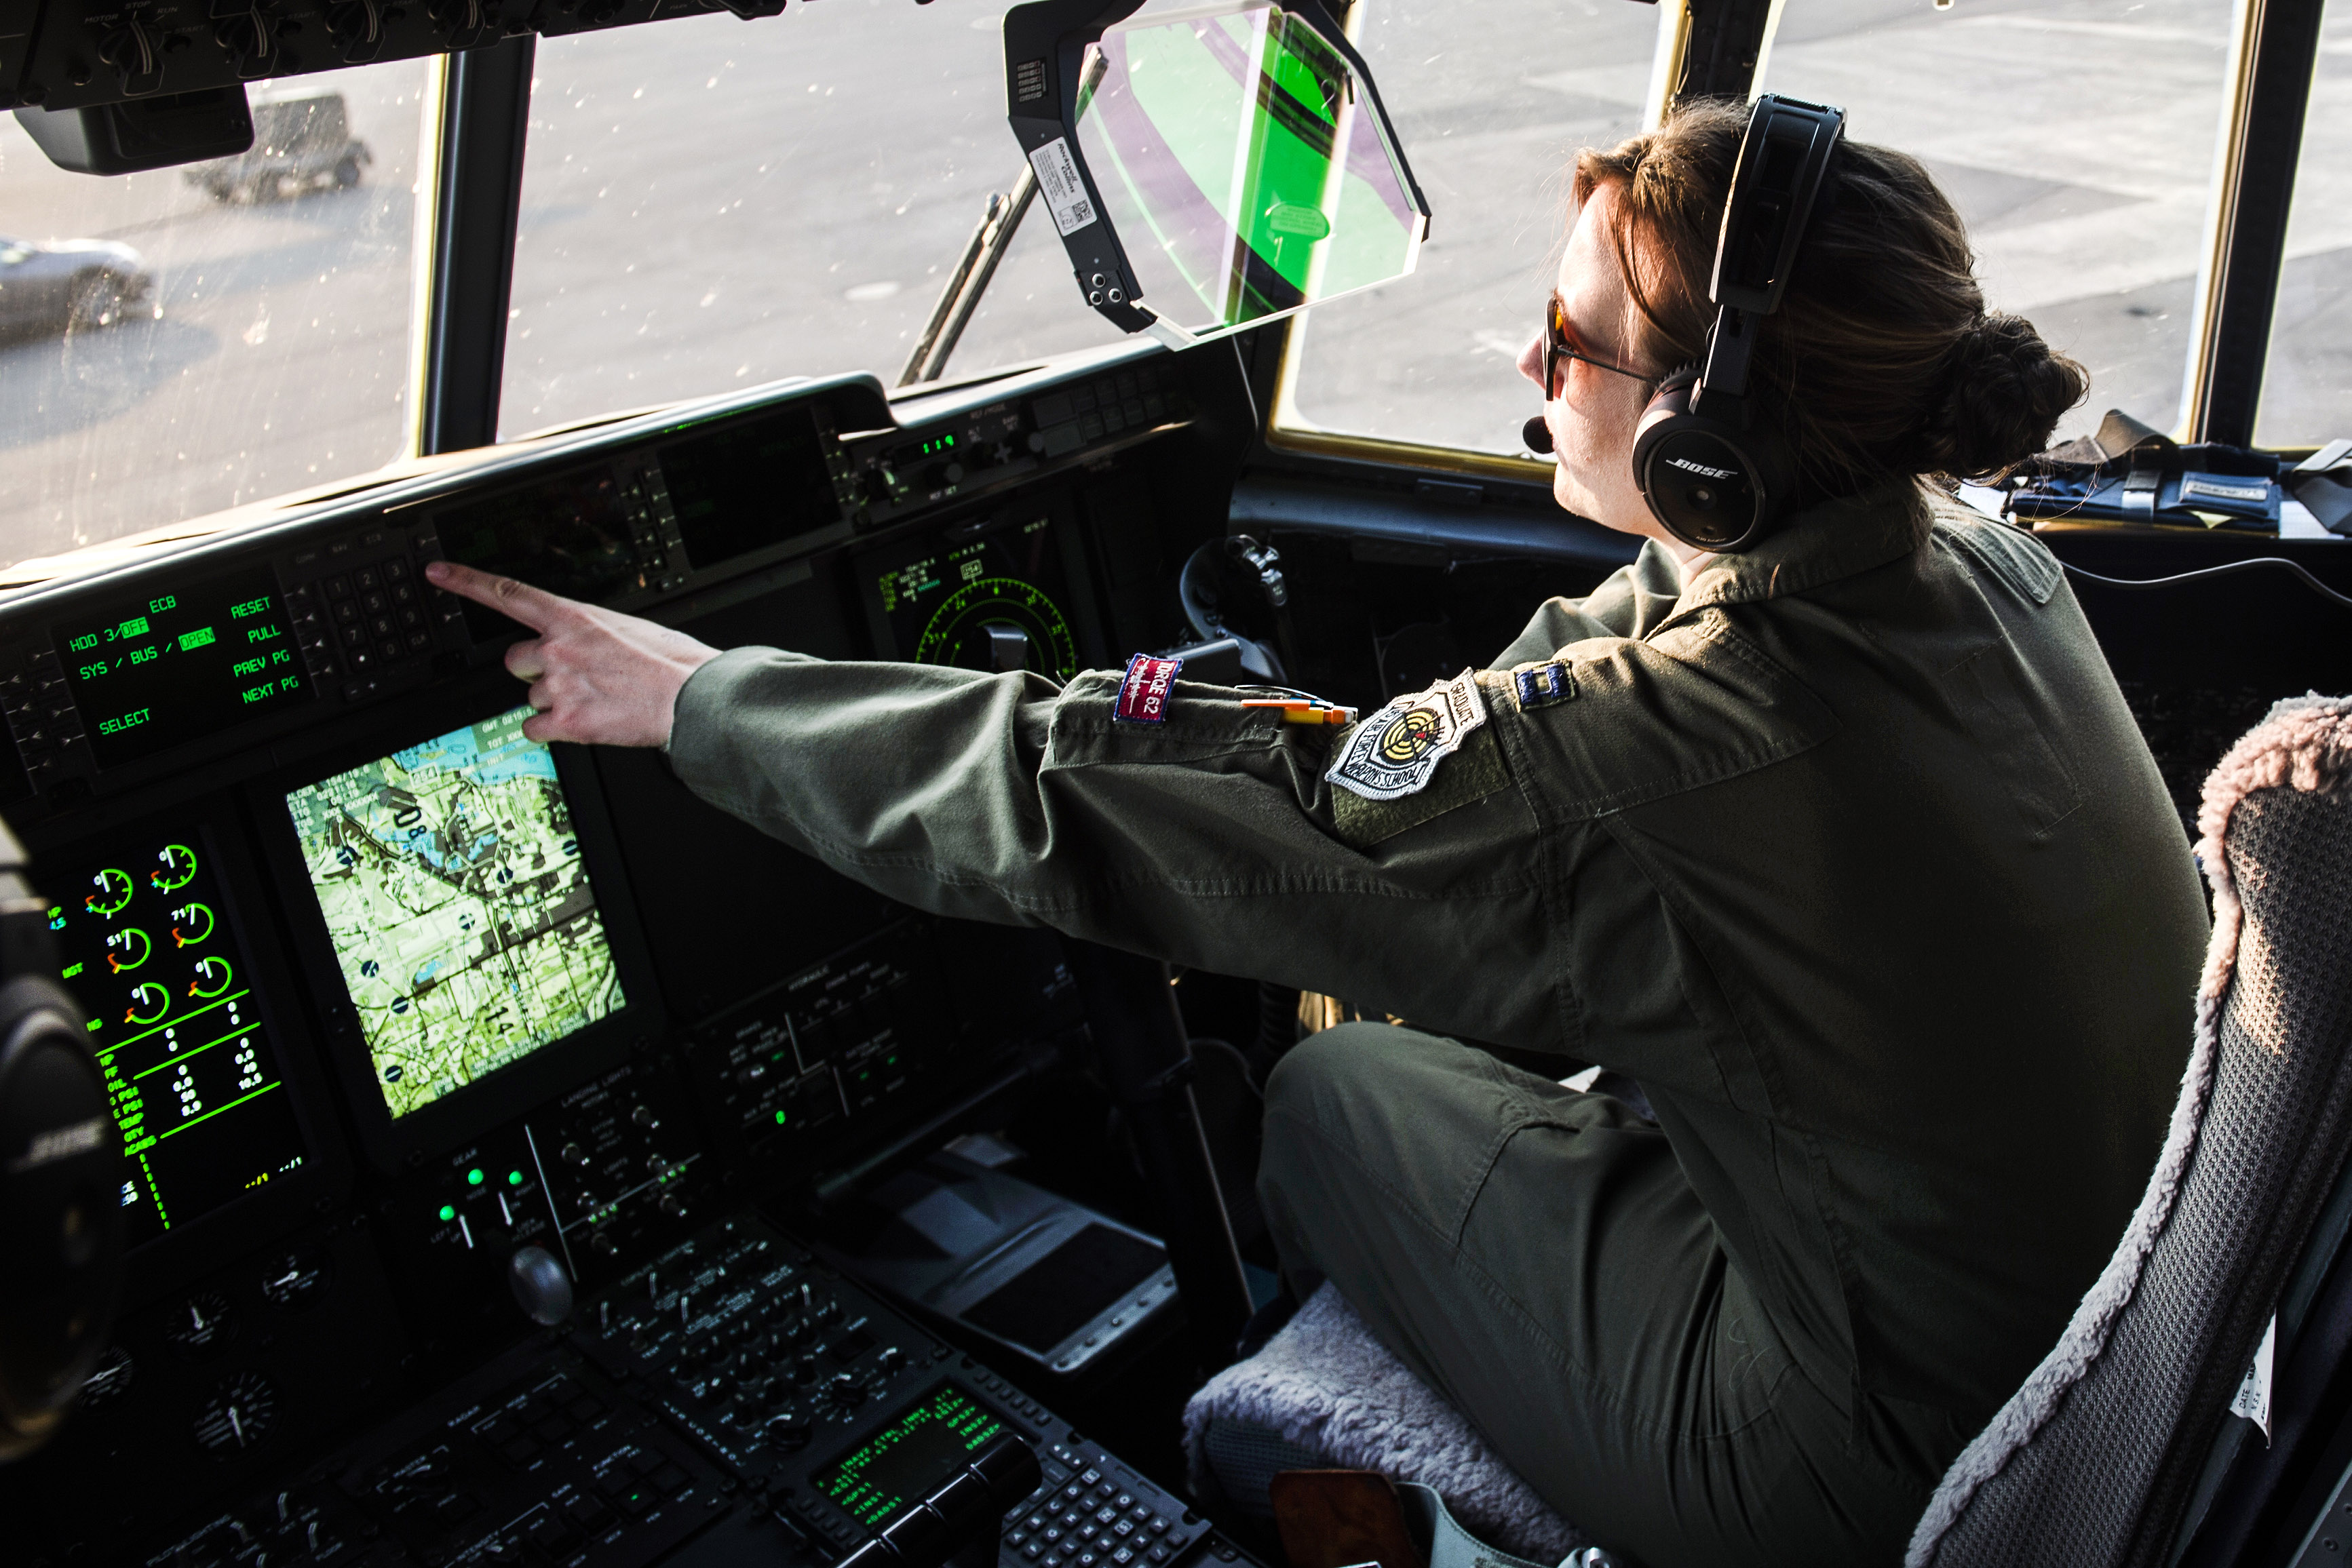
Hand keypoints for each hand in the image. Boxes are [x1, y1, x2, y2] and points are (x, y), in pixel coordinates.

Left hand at [424, 560, 720, 747]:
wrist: (691, 698)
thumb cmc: (670, 663)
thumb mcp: (625, 628)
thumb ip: (587, 633)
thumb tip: (574, 645)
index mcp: (572, 617)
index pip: (507, 593)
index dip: (465, 581)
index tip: (437, 573)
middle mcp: (557, 648)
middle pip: (515, 660)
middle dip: (538, 670)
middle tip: (575, 678)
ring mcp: (557, 685)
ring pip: (530, 697)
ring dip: (554, 701)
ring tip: (595, 700)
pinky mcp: (565, 721)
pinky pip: (533, 728)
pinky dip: (553, 730)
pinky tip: (584, 722)